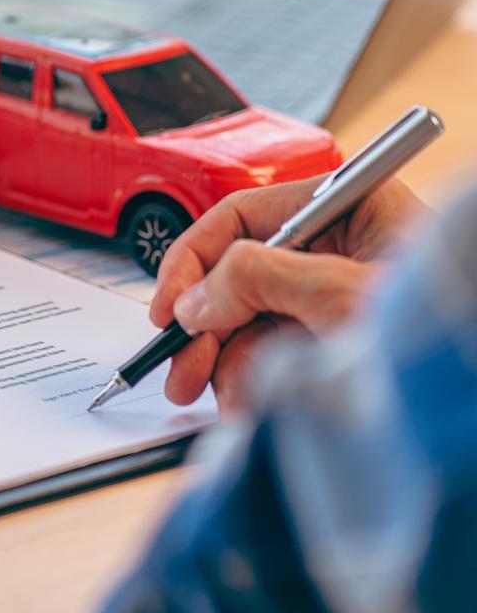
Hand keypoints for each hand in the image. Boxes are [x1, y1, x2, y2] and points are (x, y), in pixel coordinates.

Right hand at [153, 176, 425, 412]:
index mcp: (346, 207)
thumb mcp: (342, 294)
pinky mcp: (330, 339)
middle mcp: (334, 246)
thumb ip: (257, 278)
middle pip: (236, 272)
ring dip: (225, 362)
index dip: (192, 259)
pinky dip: (252, 380)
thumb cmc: (444, 334)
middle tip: (179, 368)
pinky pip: (270, 353)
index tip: (166, 307)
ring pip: (247, 320)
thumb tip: (194, 296)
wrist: (475, 394)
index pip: (241, 217)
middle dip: (204, 325)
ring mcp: (331, 294)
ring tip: (223, 399)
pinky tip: (252, 404)